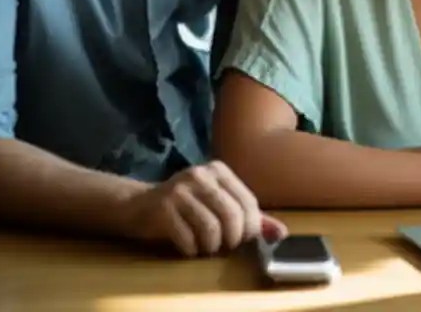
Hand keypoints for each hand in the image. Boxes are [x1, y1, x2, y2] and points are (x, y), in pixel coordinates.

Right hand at [121, 160, 287, 256]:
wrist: (138, 205)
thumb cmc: (186, 206)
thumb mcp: (219, 205)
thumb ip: (251, 217)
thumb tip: (282, 233)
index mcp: (219, 170)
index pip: (248, 202)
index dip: (251, 228)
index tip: (243, 240)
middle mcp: (201, 175)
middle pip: (232, 216)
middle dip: (233, 240)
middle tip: (225, 247)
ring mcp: (180, 190)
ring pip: (211, 229)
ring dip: (212, 247)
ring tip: (206, 248)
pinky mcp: (162, 208)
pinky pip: (188, 238)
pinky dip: (192, 250)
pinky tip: (189, 248)